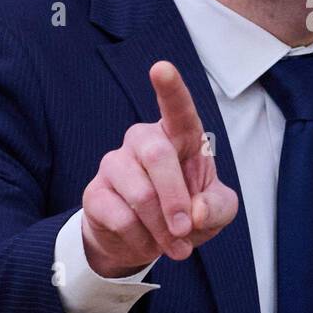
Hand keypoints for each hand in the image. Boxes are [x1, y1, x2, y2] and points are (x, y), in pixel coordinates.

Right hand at [80, 61, 238, 277]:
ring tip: (172, 244)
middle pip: (157, 156)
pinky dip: (142, 239)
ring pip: (139, 193)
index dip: (170, 88)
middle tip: (186, 230)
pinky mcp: (95, 192)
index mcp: (178, 137)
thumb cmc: (186, 212)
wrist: (146, 241)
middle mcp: (144, 141)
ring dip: (161, 229)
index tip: (161, 68)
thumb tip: (194, 212)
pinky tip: (145, 241)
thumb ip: (216, 207)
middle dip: (176, 200)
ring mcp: (115, 164)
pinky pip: (121, 217)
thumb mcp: (216, 211)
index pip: (177, 109)